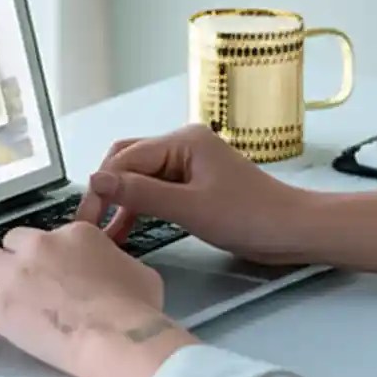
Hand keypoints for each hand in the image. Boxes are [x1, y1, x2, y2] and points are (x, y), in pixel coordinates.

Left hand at [0, 222, 198, 376]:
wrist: (118, 335)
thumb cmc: (135, 309)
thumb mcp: (137, 270)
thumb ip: (117, 262)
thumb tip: (117, 272)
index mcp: (75, 234)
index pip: (52, 235)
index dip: (50, 257)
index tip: (52, 273)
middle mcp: (41, 246)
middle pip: (11, 241)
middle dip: (10, 259)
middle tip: (13, 280)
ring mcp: (17, 275)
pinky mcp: (0, 307)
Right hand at [75, 123, 314, 264]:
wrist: (293, 230)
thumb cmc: (250, 216)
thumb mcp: (189, 208)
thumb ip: (140, 194)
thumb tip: (95, 180)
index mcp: (183, 141)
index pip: (126, 159)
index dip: (101, 188)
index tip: (84, 219)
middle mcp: (183, 145)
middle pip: (129, 161)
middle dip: (107, 190)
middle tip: (89, 224)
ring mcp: (190, 164)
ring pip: (141, 178)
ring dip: (122, 202)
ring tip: (103, 234)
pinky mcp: (195, 185)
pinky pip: (157, 191)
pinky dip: (141, 209)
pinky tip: (126, 232)